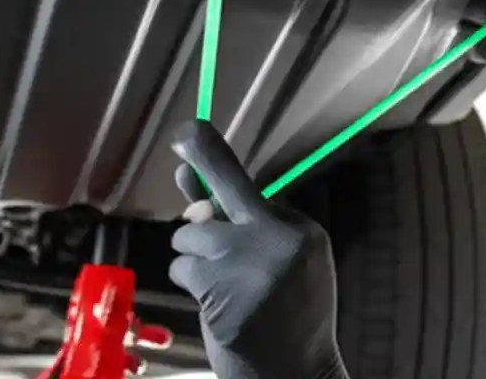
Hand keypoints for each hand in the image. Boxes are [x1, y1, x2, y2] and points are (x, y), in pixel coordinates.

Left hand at [168, 120, 349, 378]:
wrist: (297, 375)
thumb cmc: (284, 315)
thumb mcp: (274, 259)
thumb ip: (236, 220)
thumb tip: (187, 177)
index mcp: (300, 231)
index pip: (250, 187)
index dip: (213, 157)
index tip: (189, 131)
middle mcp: (278, 241)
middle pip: (223, 190)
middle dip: (201, 155)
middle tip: (185, 133)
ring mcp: (249, 269)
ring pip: (191, 237)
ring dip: (194, 256)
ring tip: (222, 285)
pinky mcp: (223, 296)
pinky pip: (185, 269)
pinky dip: (192, 283)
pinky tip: (218, 305)